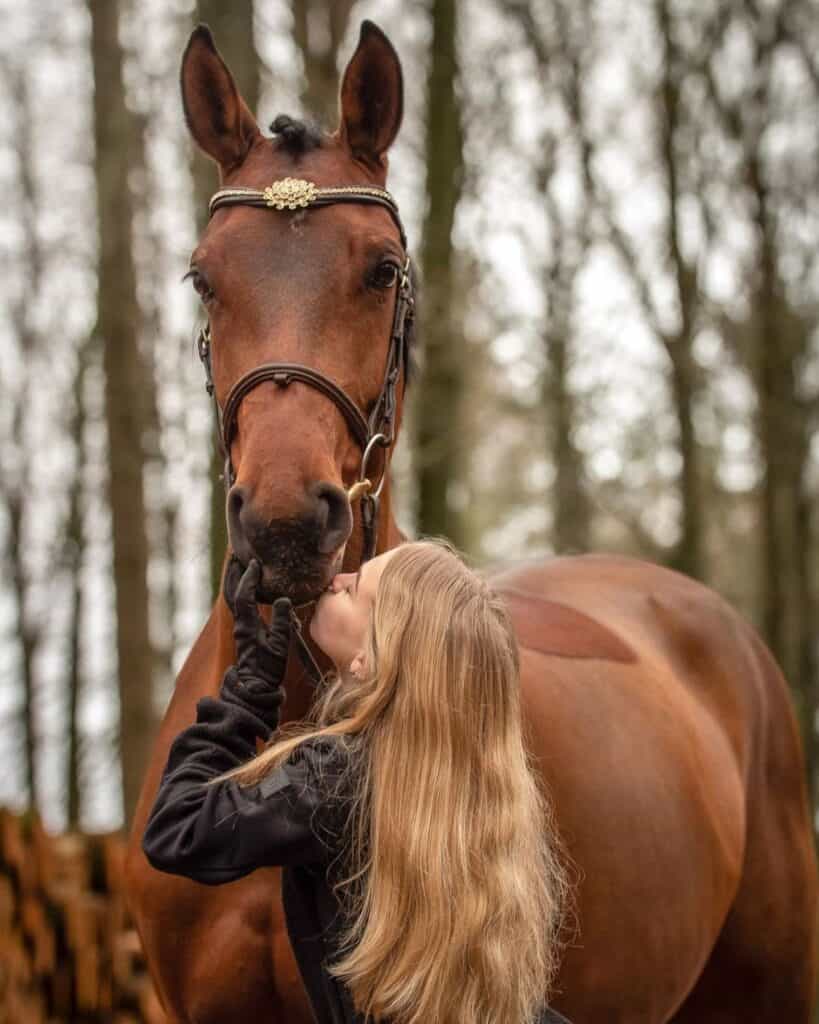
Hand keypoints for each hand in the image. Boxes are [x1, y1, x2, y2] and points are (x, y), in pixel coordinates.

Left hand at [224, 556, 292, 694]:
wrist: (255, 686)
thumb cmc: (269, 668)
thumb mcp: (280, 646)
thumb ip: (281, 622)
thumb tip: (282, 599)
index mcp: (248, 625)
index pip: (245, 595)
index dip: (248, 578)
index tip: (254, 563)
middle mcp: (241, 623)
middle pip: (232, 593)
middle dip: (234, 573)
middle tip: (237, 555)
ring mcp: (240, 626)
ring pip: (232, 597)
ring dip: (234, 580)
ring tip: (239, 564)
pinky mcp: (243, 630)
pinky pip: (238, 603)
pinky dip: (239, 590)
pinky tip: (246, 585)